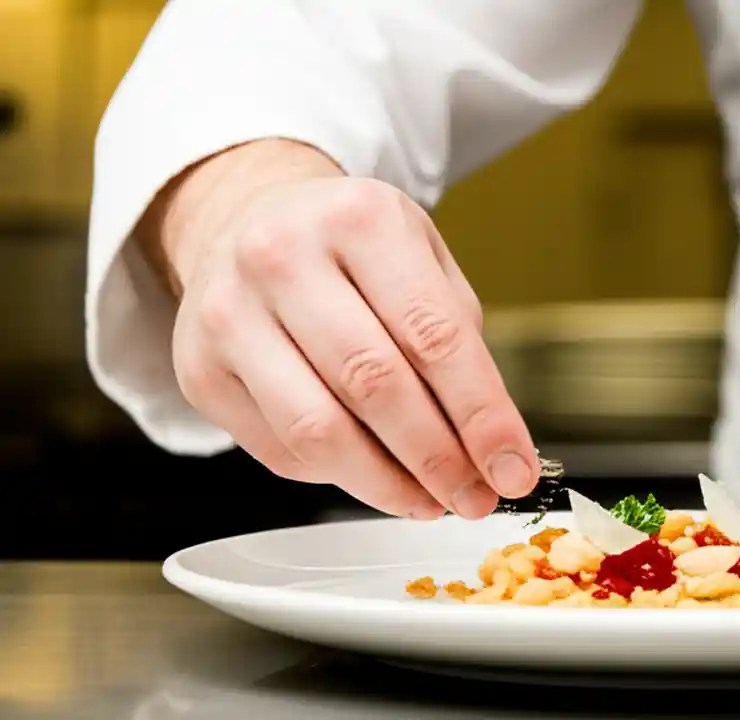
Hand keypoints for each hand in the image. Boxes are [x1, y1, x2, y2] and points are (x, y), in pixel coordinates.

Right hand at [141, 140, 537, 519]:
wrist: (244, 218)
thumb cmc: (351, 248)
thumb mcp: (420, 258)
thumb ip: (457, 341)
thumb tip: (493, 444)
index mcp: (358, 219)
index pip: (433, 336)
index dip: (481, 415)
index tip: (512, 468)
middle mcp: (282, 257)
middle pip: (375, 386)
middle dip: (438, 459)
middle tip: (476, 497)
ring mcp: (229, 314)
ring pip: (318, 431)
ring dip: (386, 483)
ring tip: (429, 500)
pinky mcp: (198, 369)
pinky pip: (280, 449)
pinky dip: (338, 476)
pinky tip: (372, 473)